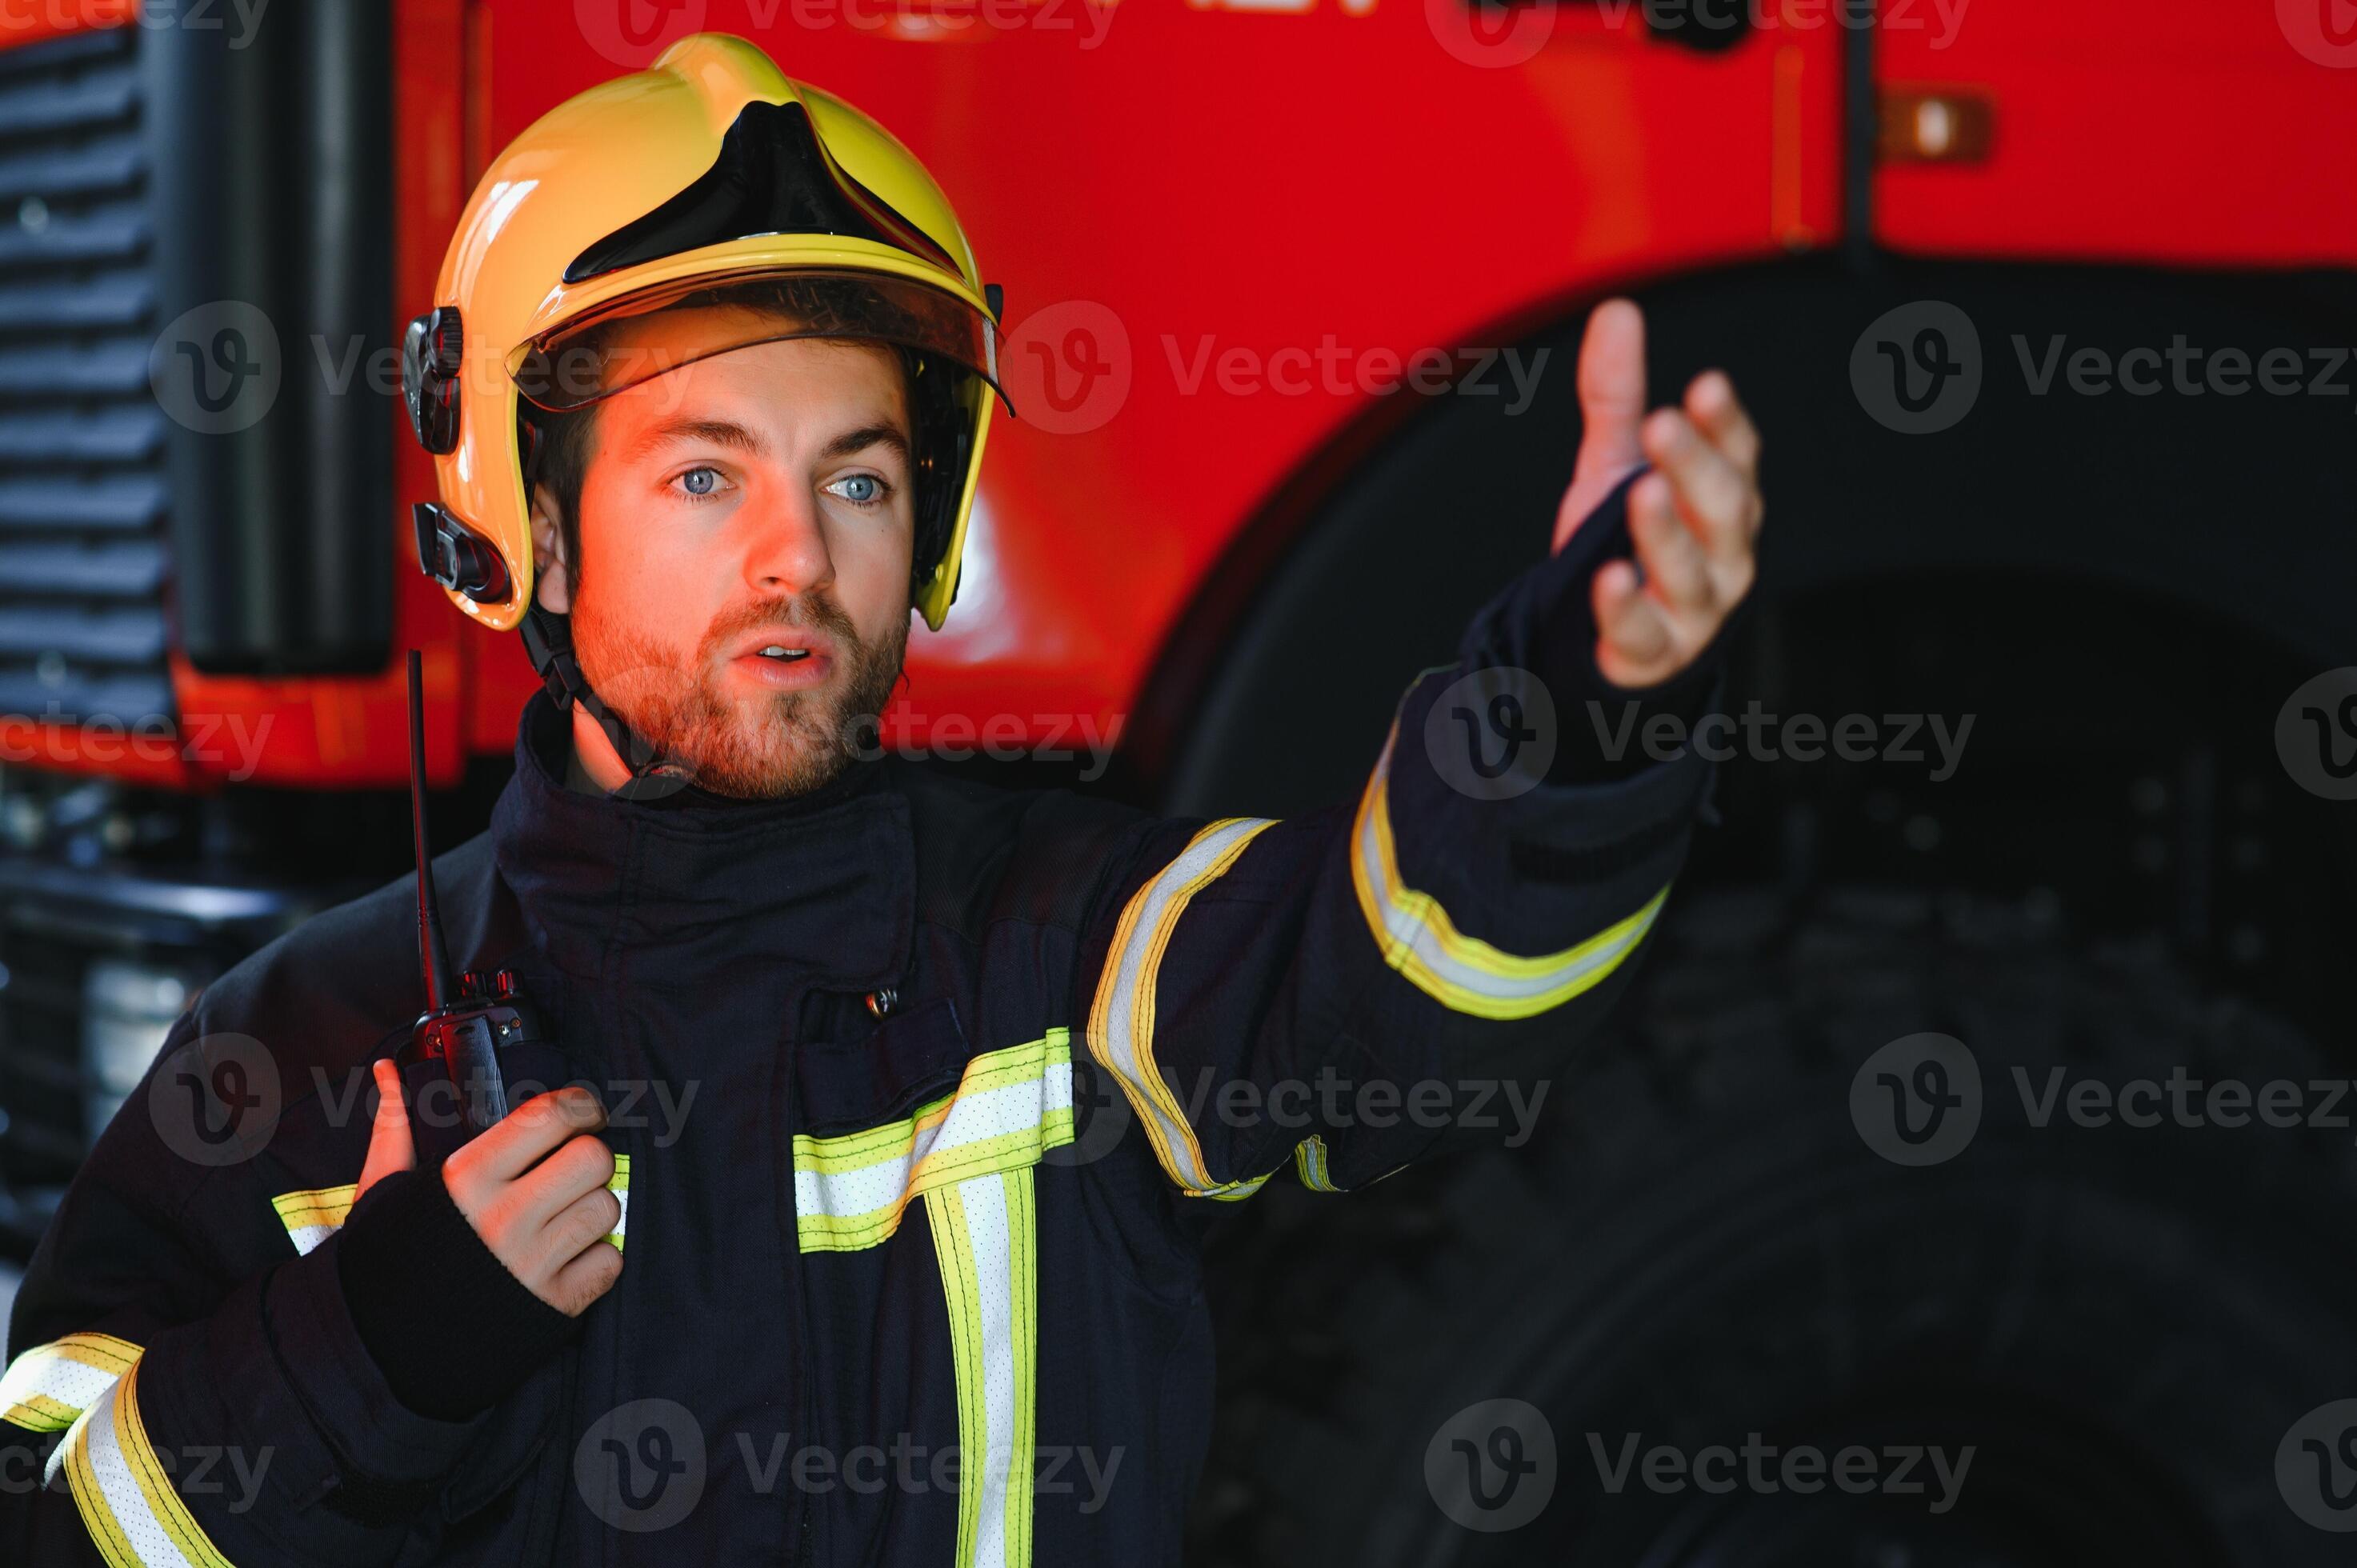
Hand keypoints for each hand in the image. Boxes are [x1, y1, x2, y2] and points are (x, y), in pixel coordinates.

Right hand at [360, 1061, 621, 1316]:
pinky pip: (610, 1261)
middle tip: (571, 1168)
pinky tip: (565, 1259)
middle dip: (589, 1157)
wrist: (379, 1349)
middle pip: (593, 1158)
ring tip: (562, 1216)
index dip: (579, 1105)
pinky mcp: (554, 1306)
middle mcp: (503, 1218)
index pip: (548, 1118)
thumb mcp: (383, 1190)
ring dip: (593, 1208)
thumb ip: (395, 1126)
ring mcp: (531, 1264)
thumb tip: (387, 1070)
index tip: (583, 1110)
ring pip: (607, 1208)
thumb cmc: (387, 1260)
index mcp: (465, 1179)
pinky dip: (597, 1258)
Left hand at [1554, 298, 1762, 688]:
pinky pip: (1644, 634)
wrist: (1601, 639)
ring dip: (1666, 532)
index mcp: (1722, 500)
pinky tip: (1607, 580)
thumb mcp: (1615, 464)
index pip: (1738, 456)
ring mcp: (1694, 609)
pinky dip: (1627, 609)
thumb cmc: (1624, 544)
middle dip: (1695, 465)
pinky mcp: (1654, 654)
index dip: (1724, 425)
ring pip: (1690, 571)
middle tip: (1662, 424)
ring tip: (1641, 494)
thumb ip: (1615, 397)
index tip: (1704, 386)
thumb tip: (1617, 311)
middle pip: (1723, 507)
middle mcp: (1724, 554)